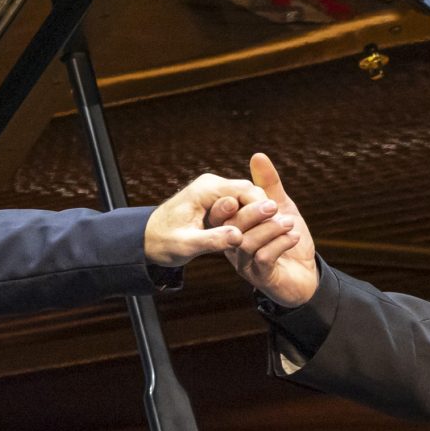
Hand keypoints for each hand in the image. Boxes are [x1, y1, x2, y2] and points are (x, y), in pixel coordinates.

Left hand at [144, 171, 270, 266]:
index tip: (276, 225)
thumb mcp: (186, 246)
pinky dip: (250, 217)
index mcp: (206, 189)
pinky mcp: (215, 200)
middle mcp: (212, 185)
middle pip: (250, 191)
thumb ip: (212, 241)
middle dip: (265, 210)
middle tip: (283, 230)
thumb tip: (238, 237)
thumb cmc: (163, 243)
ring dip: (259, 214)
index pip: (245, 190)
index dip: (263, 208)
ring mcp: (214, 191)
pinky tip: (259, 233)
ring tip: (276, 232)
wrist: (146, 238)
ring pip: (247, 198)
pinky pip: (240, 204)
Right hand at [213, 152, 318, 306]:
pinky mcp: (261, 277)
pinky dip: (279, 244)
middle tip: (274, 205)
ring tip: (289, 222)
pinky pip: (264, 258)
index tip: (248, 191)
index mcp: (233, 228)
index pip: (220, 213)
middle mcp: (233, 246)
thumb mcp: (281, 207)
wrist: (307, 273)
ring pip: (247, 243)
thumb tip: (257, 155)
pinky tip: (294, 236)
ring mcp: (245, 264)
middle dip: (252, 214)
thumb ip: (268, 184)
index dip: (231, 202)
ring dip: (270, 229)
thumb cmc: (289, 238)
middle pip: (231, 228)